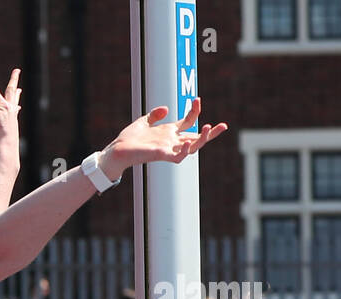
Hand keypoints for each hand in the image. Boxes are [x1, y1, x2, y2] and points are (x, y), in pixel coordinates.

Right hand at [0, 65, 20, 161]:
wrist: (6, 151)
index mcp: (2, 106)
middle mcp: (10, 109)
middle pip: (11, 91)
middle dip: (12, 80)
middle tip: (16, 70)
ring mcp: (12, 116)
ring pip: (14, 100)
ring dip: (16, 92)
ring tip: (19, 88)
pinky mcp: (13, 123)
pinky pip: (14, 110)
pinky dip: (15, 105)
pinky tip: (16, 108)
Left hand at [99, 99, 226, 179]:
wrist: (117, 151)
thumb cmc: (128, 139)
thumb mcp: (143, 122)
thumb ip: (155, 115)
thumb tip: (166, 109)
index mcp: (168, 133)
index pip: (188, 122)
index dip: (195, 111)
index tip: (197, 99)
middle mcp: (171, 142)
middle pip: (196, 137)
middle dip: (211, 133)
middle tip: (224, 125)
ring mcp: (167, 149)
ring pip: (191, 147)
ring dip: (202, 139)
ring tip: (209, 127)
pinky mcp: (160, 155)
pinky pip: (176, 157)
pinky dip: (184, 151)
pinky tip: (188, 143)